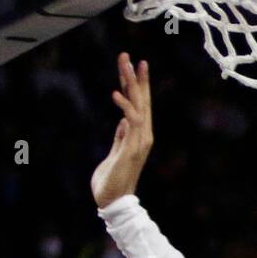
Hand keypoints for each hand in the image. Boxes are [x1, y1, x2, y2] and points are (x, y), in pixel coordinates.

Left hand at [91, 53, 153, 208]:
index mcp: (140, 136)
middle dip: (136, 78)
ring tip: (125, 65)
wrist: (113, 201)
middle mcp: (143, 136)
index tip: (133, 64)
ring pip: (138, 106)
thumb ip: (121, 137)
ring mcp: (139, 142)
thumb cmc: (112, 180)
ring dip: (131, 85)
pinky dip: (125, 106)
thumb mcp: (115, 153)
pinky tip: (115, 93)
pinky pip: (131, 122)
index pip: (140, 105)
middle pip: (142, 101)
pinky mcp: (132, 148)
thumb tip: (123, 122)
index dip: (137, 84)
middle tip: (130, 57)